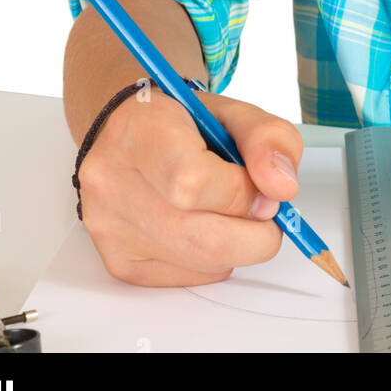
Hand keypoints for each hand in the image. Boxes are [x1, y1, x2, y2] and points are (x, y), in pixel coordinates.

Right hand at [77, 87, 303, 284]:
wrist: (126, 133)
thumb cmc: (180, 123)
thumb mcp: (231, 112)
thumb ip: (268, 138)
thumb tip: (281, 188)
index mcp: (138, 131)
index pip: (192, 182)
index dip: (242, 194)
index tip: (263, 188)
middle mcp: (112, 180)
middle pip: (200, 239)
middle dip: (253, 233)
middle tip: (263, 210)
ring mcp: (109, 225)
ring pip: (200, 264)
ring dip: (235, 245)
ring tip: (227, 210)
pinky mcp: (117, 260)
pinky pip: (186, 278)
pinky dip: (210, 259)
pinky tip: (200, 225)